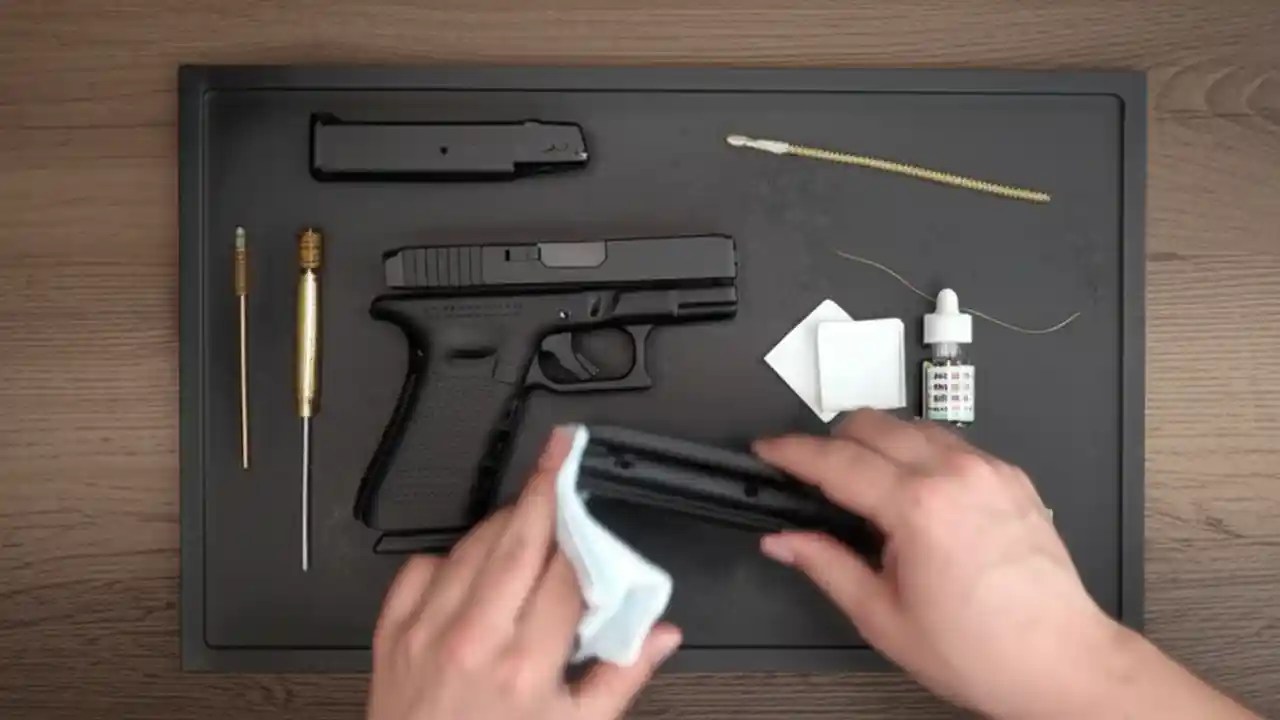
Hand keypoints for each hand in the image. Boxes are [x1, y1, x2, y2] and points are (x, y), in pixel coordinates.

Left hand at [367, 429, 681, 719]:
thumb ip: (621, 677)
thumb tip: (661, 634)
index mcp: (527, 665)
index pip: (567, 572)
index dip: (587, 533)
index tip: (597, 508)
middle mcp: (474, 639)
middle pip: (518, 539)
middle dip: (544, 487)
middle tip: (560, 449)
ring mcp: (427, 631)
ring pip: (470, 545)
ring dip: (502, 521)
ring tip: (526, 515)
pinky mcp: (392, 634)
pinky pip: (420, 567)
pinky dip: (448, 556)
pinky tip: (470, 569)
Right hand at [754, 410, 1120, 719]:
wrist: (1061, 662)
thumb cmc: (984, 650)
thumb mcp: (883, 617)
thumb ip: (826, 566)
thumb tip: (784, 541)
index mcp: (919, 509)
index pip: (836, 460)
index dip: (791, 452)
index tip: (768, 450)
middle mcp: (956, 476)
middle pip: (871, 424)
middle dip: (830, 440)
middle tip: (809, 474)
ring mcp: (988, 471)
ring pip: (911, 425)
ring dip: (876, 442)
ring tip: (862, 486)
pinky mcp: (1010, 477)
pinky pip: (950, 443)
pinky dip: (918, 453)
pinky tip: (912, 491)